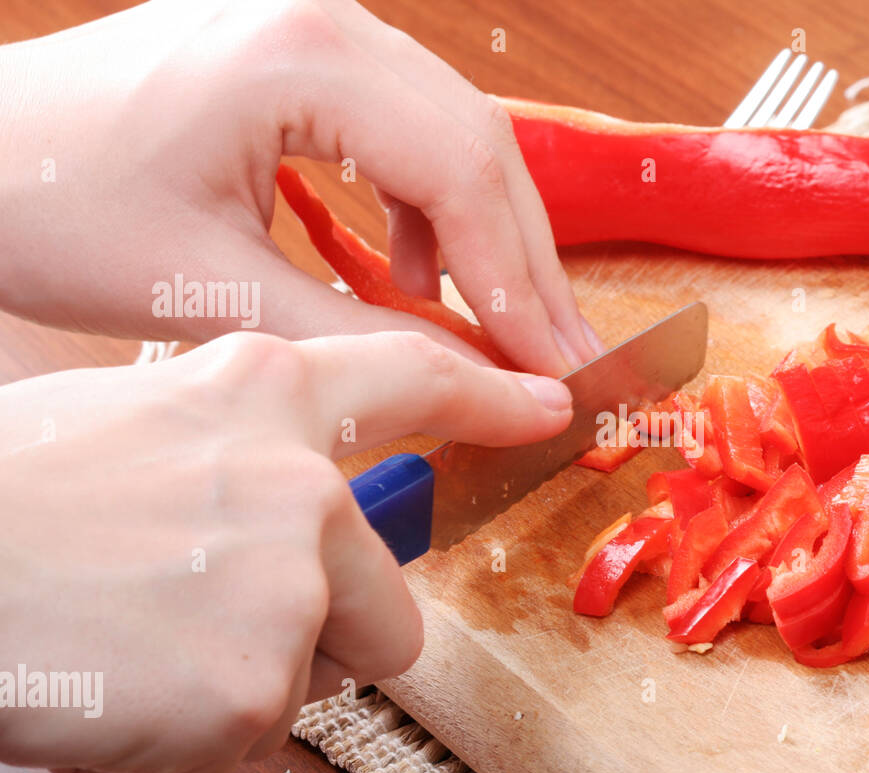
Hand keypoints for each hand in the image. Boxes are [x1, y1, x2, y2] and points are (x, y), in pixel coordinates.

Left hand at [0, 0, 600, 376]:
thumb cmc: (48, 209)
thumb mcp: (211, 293)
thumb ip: (367, 341)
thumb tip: (495, 392)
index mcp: (300, 55)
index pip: (463, 174)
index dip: (522, 286)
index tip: (562, 373)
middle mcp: (323, 20)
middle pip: (479, 146)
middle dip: (527, 267)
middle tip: (569, 363)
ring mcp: (311, 27)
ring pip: (453, 136)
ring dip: (487, 242)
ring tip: (508, 334)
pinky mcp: (295, 56)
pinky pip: (403, 132)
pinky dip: (428, 213)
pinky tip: (415, 276)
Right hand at [0, 330, 572, 772]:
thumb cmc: (10, 497)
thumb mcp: (136, 420)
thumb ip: (243, 449)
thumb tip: (306, 507)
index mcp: (263, 396)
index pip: (413, 380)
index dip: (489, 398)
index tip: (551, 407)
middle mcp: (300, 486)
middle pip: (391, 610)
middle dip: (323, 639)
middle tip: (210, 627)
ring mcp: (286, 588)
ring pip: (321, 680)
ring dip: (246, 687)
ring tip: (142, 652)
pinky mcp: (252, 688)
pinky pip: (246, 740)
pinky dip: (184, 739)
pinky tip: (118, 694)